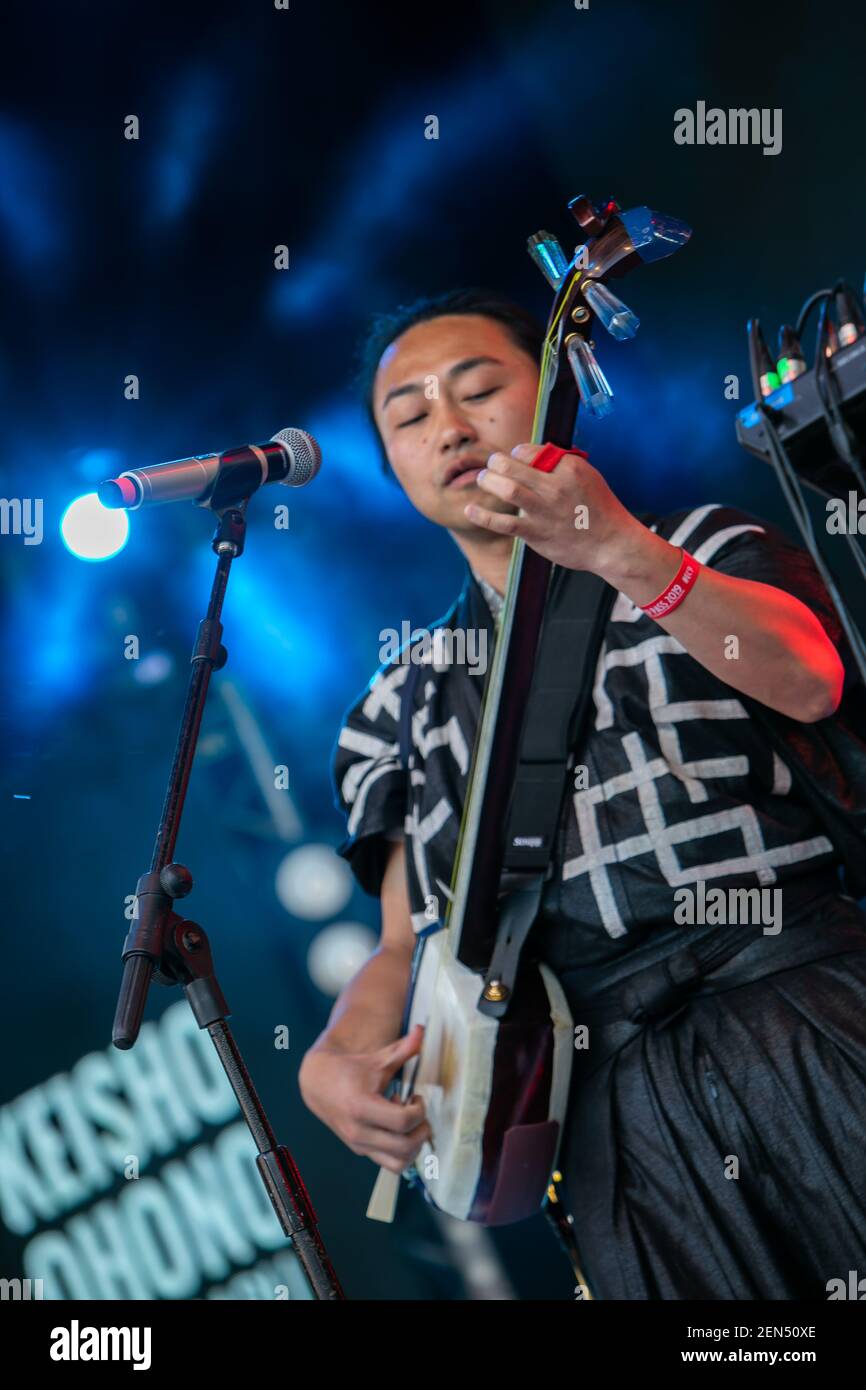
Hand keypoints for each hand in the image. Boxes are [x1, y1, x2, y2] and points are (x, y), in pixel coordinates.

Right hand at [298, 1023, 430, 1172]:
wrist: (319, 1082)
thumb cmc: (351, 1069)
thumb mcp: (378, 1058)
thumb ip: (403, 1048)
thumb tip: (421, 1030)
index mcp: (362, 1107)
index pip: (402, 1121)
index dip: (419, 1110)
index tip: (416, 1096)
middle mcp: (359, 1131)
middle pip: (404, 1147)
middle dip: (421, 1130)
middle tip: (418, 1112)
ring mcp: (359, 1144)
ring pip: (398, 1164)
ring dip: (414, 1146)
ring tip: (409, 1124)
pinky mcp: (361, 1151)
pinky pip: (389, 1164)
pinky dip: (402, 1152)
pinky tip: (398, 1130)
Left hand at [463, 443, 642, 576]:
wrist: (611, 543)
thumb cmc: (599, 508)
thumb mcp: (588, 475)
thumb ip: (561, 463)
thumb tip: (532, 453)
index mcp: (569, 468)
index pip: (530, 451)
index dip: (518, 453)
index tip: (516, 460)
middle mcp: (555, 487)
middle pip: (513, 465)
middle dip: (496, 461)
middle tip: (491, 464)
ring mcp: (544, 511)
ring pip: (507, 489)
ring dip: (489, 480)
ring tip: (483, 478)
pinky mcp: (536, 533)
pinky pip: (503, 523)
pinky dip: (483, 516)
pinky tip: (470, 510)